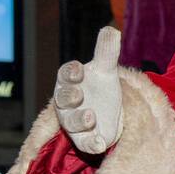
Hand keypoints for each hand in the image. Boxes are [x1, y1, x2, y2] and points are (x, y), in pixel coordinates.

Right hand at [53, 27, 123, 154]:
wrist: (109, 114)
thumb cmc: (100, 87)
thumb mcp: (107, 69)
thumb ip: (107, 51)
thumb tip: (111, 29)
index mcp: (71, 82)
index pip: (65, 75)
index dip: (70, 73)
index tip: (79, 69)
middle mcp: (67, 103)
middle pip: (63, 99)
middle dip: (69, 97)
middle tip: (79, 95)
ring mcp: (74, 123)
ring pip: (71, 123)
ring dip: (80, 120)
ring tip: (91, 116)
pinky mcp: (85, 141)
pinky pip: (86, 144)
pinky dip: (92, 144)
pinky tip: (101, 144)